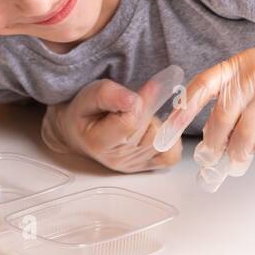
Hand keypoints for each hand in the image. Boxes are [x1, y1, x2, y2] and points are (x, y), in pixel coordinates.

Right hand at [41, 75, 183, 172]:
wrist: (82, 133)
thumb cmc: (85, 113)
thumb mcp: (89, 95)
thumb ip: (108, 94)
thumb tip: (134, 99)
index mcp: (99, 142)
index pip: (131, 122)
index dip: (140, 101)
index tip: (143, 88)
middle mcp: (119, 159)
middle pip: (150, 131)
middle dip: (150, 110)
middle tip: (141, 97)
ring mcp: (135, 165)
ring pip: (164, 140)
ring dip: (160, 121)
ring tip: (145, 111)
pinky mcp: (148, 166)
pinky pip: (172, 154)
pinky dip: (172, 138)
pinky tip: (162, 125)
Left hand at [154, 0, 254, 190]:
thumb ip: (238, 89)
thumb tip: (219, 129)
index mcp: (239, 64)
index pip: (202, 87)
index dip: (182, 112)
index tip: (166, 133)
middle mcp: (253, 77)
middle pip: (221, 119)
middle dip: (213, 145)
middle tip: (209, 160)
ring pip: (245, 136)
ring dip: (238, 155)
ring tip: (237, 163)